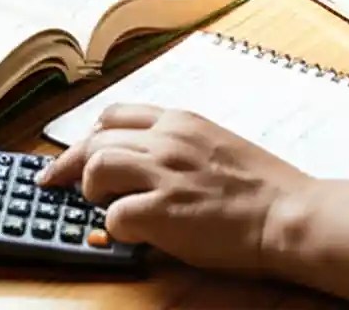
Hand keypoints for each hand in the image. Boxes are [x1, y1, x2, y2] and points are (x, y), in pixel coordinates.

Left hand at [36, 104, 312, 272]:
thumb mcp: (216, 147)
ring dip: (92, 189)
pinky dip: (116, 227)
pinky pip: (114, 215)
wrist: (290, 215)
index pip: (115, 115)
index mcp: (182, 121)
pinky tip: (134, 233)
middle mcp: (168, 139)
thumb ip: (177, 148)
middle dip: (71, 164)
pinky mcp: (164, 210)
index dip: (88, 136)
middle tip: (58, 184)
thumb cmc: (262, 189)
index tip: (75, 153)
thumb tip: (142, 167)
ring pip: (96, 164)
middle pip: (95, 138)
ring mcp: (165, 172)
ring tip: (106, 205)